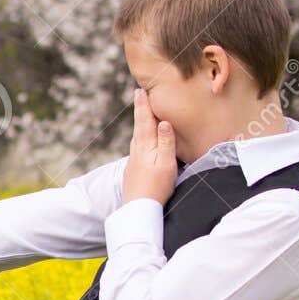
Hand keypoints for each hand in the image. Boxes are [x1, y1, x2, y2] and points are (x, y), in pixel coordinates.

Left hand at [122, 86, 177, 206]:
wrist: (138, 208)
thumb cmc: (156, 186)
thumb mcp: (166, 163)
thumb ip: (166, 142)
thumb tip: (164, 121)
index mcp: (145, 146)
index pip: (145, 121)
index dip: (144, 106)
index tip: (141, 90)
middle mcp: (137, 150)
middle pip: (139, 126)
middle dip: (140, 110)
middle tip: (138, 94)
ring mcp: (133, 160)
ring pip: (137, 136)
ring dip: (139, 122)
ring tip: (140, 112)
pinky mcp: (133, 170)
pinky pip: (137, 147)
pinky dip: (139, 137)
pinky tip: (140, 141)